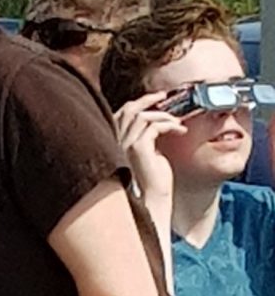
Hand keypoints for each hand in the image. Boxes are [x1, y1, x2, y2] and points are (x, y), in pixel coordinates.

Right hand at [111, 91, 182, 209]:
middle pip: (129, 109)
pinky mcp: (138, 148)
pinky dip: (170, 125)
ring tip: (178, 124)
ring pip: (143, 116)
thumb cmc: (153, 179)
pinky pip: (155, 126)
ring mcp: (124, 144)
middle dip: (148, 99)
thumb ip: (147, 136)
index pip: (121, 113)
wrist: (153, 199)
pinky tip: (180, 132)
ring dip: (165, 116)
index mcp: (114, 142)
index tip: (157, 99)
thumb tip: (158, 120)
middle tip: (165, 96)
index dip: (139, 103)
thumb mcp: (149, 152)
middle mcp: (115, 142)